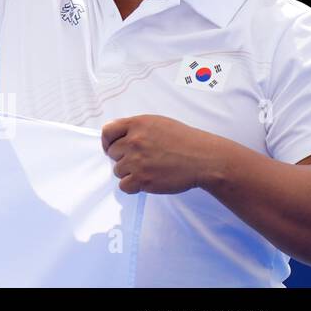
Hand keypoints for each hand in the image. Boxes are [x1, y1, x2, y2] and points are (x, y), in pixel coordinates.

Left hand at [101, 114, 222, 193]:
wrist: (204, 159)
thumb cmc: (184, 141)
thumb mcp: (157, 123)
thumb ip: (135, 128)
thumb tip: (118, 136)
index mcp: (137, 124)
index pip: (107, 131)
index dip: (107, 141)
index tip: (111, 148)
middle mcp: (134, 141)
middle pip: (112, 153)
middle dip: (123, 157)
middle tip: (140, 160)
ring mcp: (137, 161)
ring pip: (118, 171)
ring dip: (129, 172)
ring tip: (148, 169)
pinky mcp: (143, 179)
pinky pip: (124, 186)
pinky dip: (133, 186)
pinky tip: (146, 181)